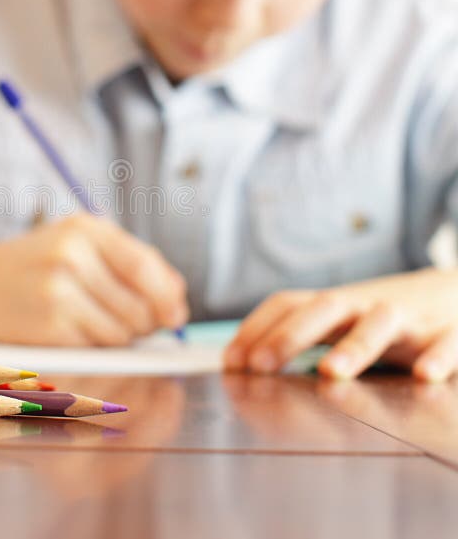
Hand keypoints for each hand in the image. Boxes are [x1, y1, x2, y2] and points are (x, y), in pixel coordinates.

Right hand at [0, 214, 187, 345]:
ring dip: (121, 337)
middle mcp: (71, 255)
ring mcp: (57, 290)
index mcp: (85, 229)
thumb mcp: (80, 246)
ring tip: (99, 324)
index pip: (144, 265)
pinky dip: (96, 347)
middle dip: (146, 323)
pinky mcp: (48, 325)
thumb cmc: (39, 266)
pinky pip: (97, 347)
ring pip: (122, 331)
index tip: (177, 315)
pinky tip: (77, 332)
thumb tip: (177, 298)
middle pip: (139, 305)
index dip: (168, 295)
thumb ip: (130, 263)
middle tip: (137, 325)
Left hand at [223, 268, 457, 380]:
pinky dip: (439, 356)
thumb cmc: (380, 314)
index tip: (230, 362)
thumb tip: (238, 363)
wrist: (453, 290)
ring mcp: (407, 316)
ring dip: (355, 346)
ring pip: (380, 323)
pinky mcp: (449, 331)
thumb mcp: (337, 319)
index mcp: (333, 303)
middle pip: (325, 308)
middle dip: (290, 336)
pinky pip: (448, 341)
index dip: (255, 329)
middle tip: (260, 366)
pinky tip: (426, 375)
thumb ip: (297, 335)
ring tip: (331, 372)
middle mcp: (364, 304)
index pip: (287, 304)